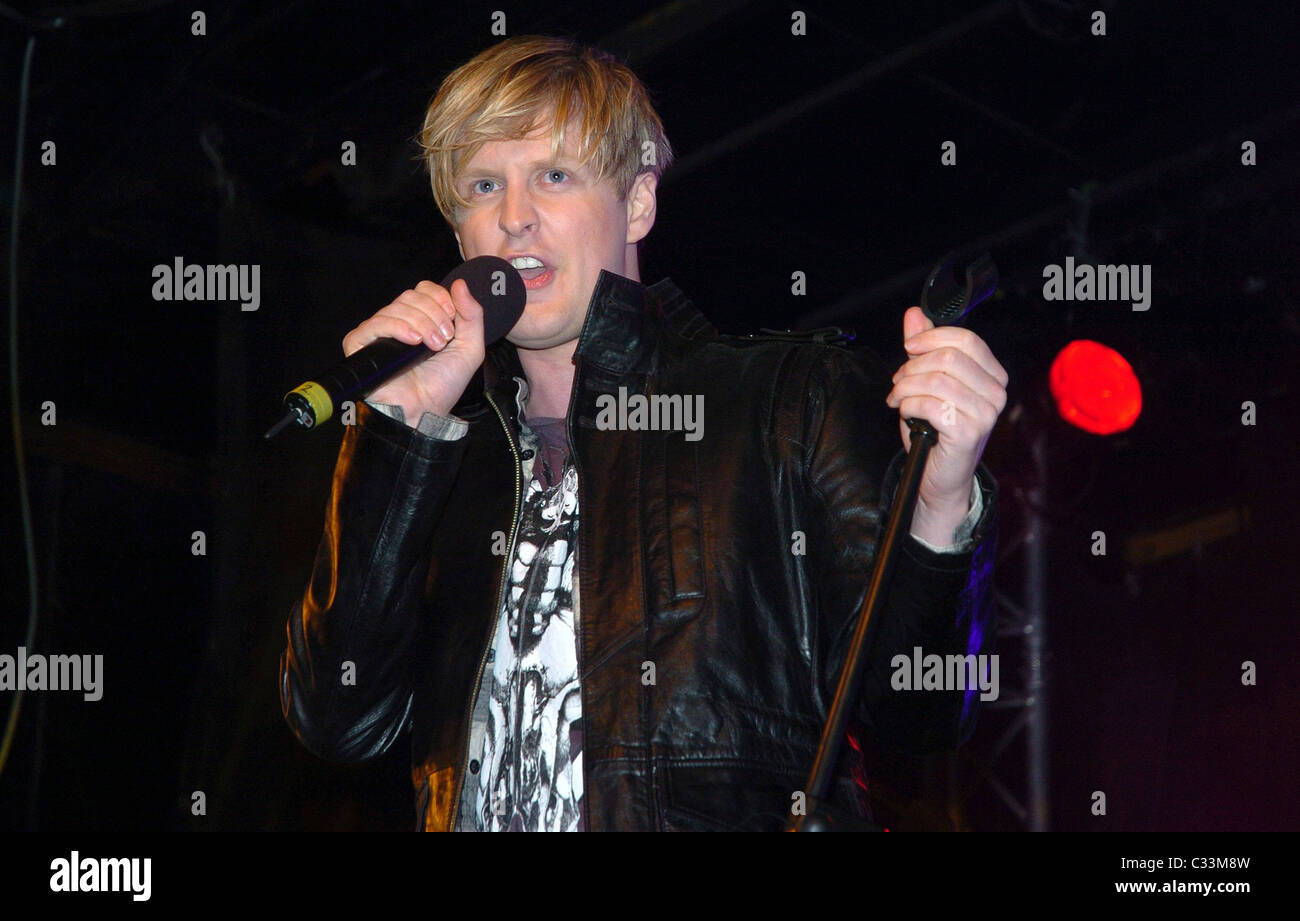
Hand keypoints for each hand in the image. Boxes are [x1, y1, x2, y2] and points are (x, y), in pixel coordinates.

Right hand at [341, 278, 485, 423]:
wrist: (423, 412)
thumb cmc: (442, 386)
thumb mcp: (469, 349)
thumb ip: (472, 316)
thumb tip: (461, 283)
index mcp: (421, 321)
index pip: (424, 289)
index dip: (440, 297)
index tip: (452, 318)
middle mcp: (398, 323)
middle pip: (411, 295)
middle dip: (434, 314)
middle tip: (443, 339)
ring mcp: (379, 333)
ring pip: (397, 307)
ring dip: (421, 323)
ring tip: (432, 346)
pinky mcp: (360, 344)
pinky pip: (375, 323)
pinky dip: (397, 327)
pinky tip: (412, 341)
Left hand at [885, 306, 1007, 532]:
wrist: (940, 476)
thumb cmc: (936, 429)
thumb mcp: (927, 382)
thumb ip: (923, 348)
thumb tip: (915, 313)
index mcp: (992, 375)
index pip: (966, 340)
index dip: (932, 338)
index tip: (909, 347)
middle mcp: (995, 393)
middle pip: (949, 358)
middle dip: (913, 367)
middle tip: (898, 382)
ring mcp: (986, 414)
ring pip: (937, 381)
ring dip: (906, 388)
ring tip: (898, 399)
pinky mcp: (969, 433)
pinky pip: (931, 406)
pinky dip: (909, 407)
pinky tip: (906, 414)